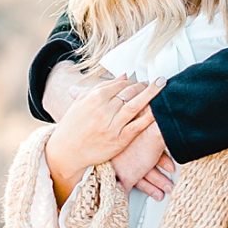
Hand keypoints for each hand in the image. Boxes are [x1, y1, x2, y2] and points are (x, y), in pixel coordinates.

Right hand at [44, 77, 165, 203]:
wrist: (66, 152)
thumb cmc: (74, 126)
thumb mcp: (82, 102)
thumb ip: (103, 87)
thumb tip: (125, 75)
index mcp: (94, 97)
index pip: (120, 84)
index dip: (133, 81)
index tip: (142, 80)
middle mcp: (103, 109)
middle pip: (129, 92)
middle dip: (144, 85)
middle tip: (156, 82)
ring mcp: (112, 125)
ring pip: (135, 105)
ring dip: (151, 93)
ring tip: (162, 84)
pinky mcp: (119, 140)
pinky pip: (138, 125)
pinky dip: (150, 116)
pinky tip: (159, 110)